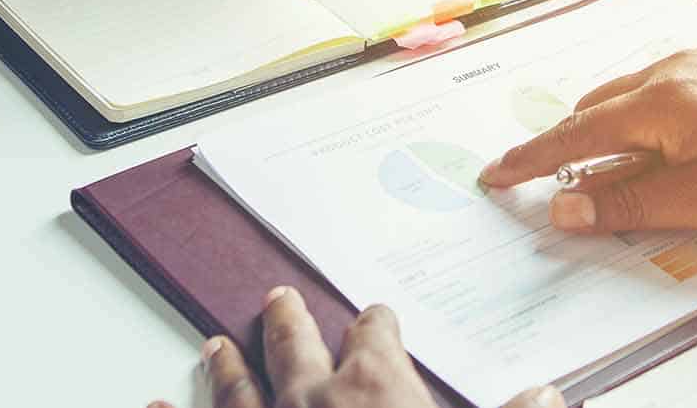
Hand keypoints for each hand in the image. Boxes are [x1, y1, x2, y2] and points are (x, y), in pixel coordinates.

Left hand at [153, 287, 561, 407]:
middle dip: (288, 322)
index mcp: (376, 387)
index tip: (377, 316)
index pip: (376, 335)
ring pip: (238, 390)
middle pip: (295, 346)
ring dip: (227, 366)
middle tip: (276, 300)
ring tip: (213, 345)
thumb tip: (547, 394)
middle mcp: (312, 400)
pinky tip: (149, 404)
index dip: (378, 324)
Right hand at [477, 48, 696, 242]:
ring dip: (606, 128)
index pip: (577, 133)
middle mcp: (676, 69)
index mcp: (663, 101)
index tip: (496, 174)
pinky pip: (662, 88)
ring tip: (600, 169)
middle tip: (541, 178)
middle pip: (598, 107)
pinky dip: (641, 115)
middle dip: (565, 143)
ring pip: (630, 94)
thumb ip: (630, 201)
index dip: (532, 159)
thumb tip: (567, 205)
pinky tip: (656, 143)